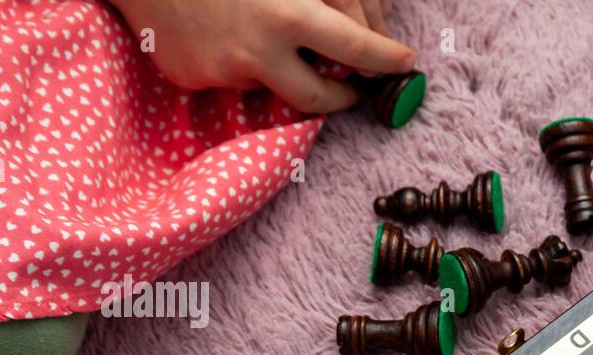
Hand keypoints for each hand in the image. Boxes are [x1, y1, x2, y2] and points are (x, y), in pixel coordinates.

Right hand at [110, 0, 414, 113]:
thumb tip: (370, 26)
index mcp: (288, 15)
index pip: (356, 51)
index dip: (386, 59)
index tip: (403, 62)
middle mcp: (256, 53)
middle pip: (319, 100)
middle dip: (342, 97)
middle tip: (351, 87)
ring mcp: (220, 71)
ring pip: (269, 84)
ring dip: (279, 67)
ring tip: (267, 34)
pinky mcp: (188, 76)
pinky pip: (225, 77)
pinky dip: (232, 58)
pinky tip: (216, 27)